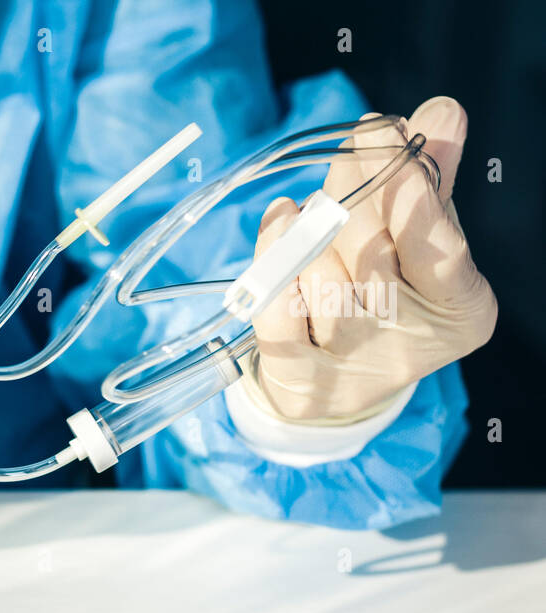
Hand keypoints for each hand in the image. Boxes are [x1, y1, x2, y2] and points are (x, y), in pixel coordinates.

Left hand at [248, 97, 496, 420]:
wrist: (342, 376)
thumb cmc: (388, 291)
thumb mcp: (419, 234)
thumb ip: (429, 177)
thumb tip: (439, 113)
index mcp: (458, 308)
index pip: (436, 248)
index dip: (409, 192)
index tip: (382, 131)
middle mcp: (409, 344)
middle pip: (370, 253)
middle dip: (353, 189)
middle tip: (352, 150)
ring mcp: (351, 367)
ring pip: (321, 277)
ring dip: (309, 232)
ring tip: (313, 214)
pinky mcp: (300, 382)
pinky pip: (276, 308)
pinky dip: (271, 260)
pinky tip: (281, 228)